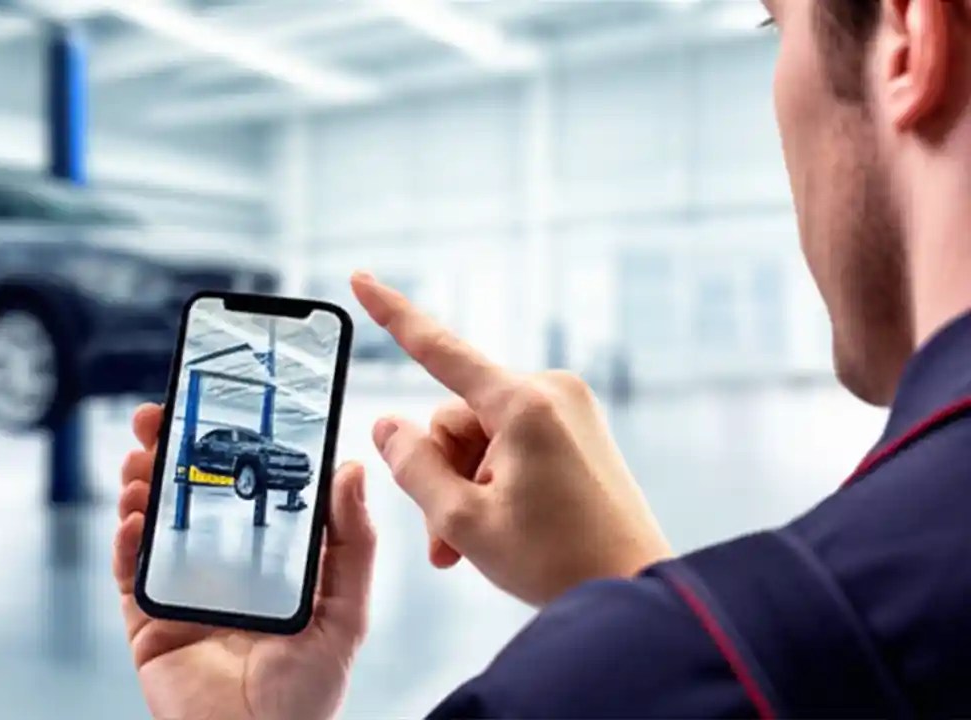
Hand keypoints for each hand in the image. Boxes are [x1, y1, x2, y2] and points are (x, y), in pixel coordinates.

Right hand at [113, 404, 376, 719]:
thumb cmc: (309, 690)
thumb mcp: (346, 610)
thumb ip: (352, 541)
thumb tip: (350, 467)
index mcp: (267, 558)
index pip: (241, 487)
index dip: (223, 446)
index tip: (211, 406)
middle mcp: (222, 568)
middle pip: (187, 497)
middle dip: (166, 454)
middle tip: (153, 419)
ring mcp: (182, 593)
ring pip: (151, 527)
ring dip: (140, 488)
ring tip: (139, 462)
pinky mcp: (149, 623)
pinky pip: (130, 576)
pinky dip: (126, 544)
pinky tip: (133, 519)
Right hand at [351, 273, 670, 605]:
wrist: (634, 590)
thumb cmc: (557, 562)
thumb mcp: (463, 521)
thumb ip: (413, 466)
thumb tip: (387, 426)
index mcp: (524, 405)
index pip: (440, 348)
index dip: (393, 314)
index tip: (361, 278)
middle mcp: (550, 391)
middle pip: (456, 416)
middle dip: (443, 472)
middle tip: (447, 540)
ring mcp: (568, 409)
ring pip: (480, 434)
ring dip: (465, 484)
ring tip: (473, 543)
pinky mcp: (577, 429)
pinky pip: (512, 440)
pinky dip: (494, 479)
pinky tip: (499, 525)